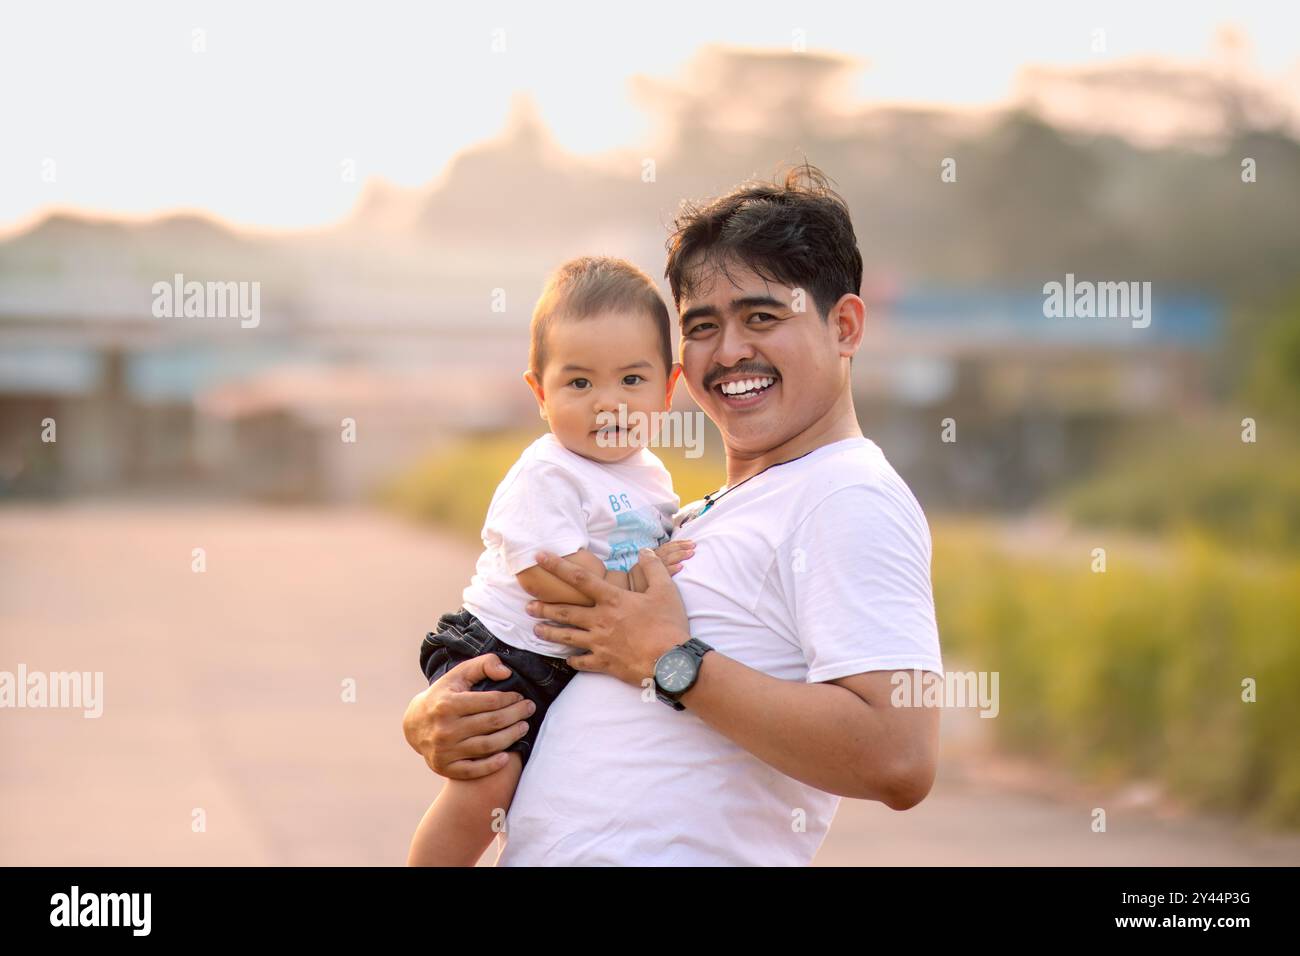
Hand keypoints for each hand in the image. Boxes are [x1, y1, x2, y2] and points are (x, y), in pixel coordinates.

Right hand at [402, 654, 535, 778]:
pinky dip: (492, 765)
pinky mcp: (445, 767)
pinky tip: (506, 756)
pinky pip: (473, 770)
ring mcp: (445, 750)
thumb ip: (483, 665)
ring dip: (511, 737)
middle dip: (516, 715)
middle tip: (529, 709)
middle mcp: (445, 729)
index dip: (510, 699)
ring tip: (524, 727)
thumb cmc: (443, 696)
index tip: (520, 697)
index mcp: (447, 704)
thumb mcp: (458, 675)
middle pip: (492, 723)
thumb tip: (506, 673)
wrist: (414, 725)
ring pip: (487, 746)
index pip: (489, 701)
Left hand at [526, 547, 690, 686]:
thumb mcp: (665, 590)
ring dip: (549, 632)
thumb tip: (645, 551)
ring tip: (536, 629)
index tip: (540, 557)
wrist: (670, 662)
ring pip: (566, 637)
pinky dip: (573, 661)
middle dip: (544, 607)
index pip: (580, 578)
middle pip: (565, 612)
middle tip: (528, 606)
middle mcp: (600, 620)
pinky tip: (567, 660)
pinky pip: (582, 662)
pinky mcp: (604, 663)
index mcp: (613, 600)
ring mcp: (599, 643)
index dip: (557, 566)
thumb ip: (654, 568)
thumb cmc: (668, 625)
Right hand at [630, 538, 693, 590]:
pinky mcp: (646, 586)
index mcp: (644, 562)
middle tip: (693, 545)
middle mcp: (644, 566)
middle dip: (679, 547)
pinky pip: (659, 575)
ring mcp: (645, 576)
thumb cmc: (638, 593)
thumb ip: (654, 568)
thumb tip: (673, 561)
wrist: (624, 605)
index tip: (688, 543)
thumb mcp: (645, 577)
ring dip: (678, 555)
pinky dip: (670, 569)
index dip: (676, 545)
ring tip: (691, 553)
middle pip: (663, 552)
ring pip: (663, 561)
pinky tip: (680, 567)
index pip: (662, 549)